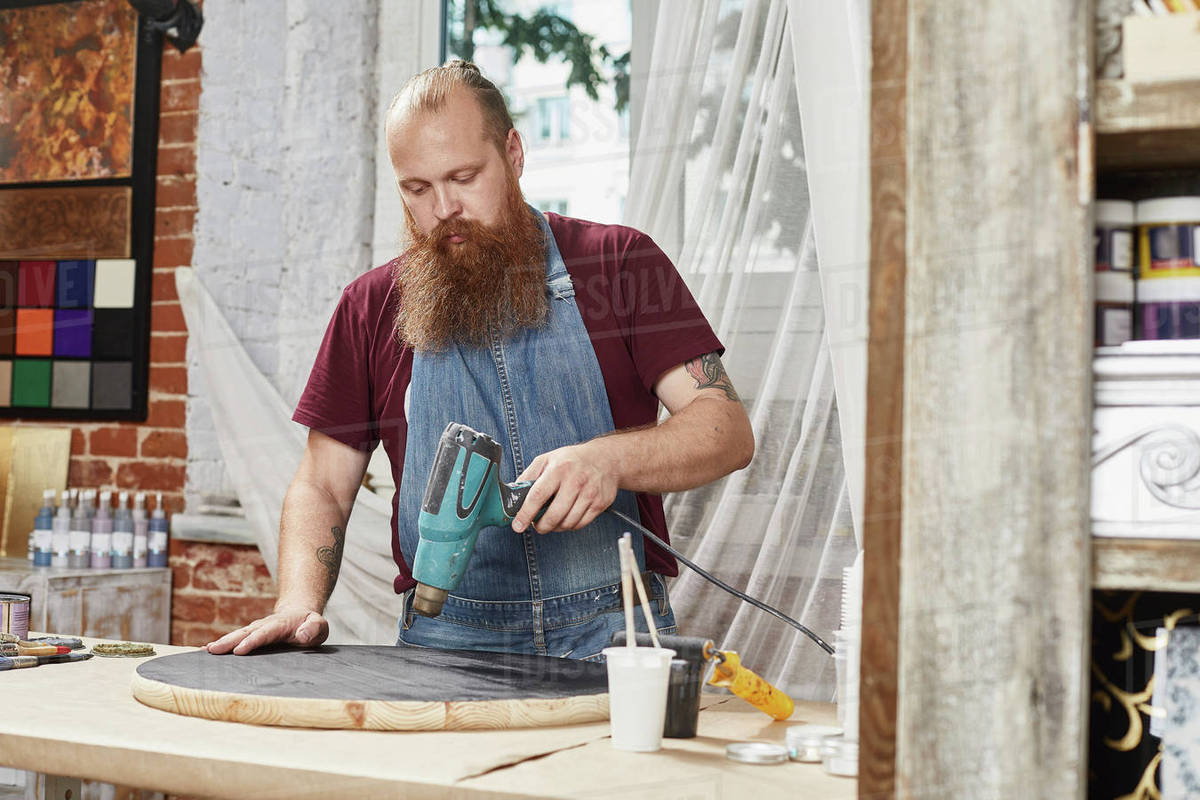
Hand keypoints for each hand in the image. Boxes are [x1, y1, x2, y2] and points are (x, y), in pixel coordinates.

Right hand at [205, 606, 328, 654]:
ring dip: (222, 643)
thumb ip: (314, 629)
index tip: (239, 650)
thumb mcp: (319, 626)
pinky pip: (235, 640)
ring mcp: (255, 630)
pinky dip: (222, 645)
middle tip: (213, 650)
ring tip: (206, 651)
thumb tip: (303, 635)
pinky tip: (206, 652)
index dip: (252, 641)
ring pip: (237, 636)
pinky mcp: (250, 636)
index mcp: (281, 625)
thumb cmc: (310, 625)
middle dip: (229, 641)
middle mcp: (264, 626)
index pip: (265, 633)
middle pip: (245, 633)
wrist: (300, 615)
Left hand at [511, 441, 618, 533]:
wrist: (605, 459)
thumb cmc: (572, 459)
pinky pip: (579, 524)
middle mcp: (575, 481)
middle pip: (554, 515)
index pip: (538, 496)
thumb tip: (513, 493)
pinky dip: (569, 525)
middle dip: (541, 526)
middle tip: (537, 525)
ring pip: (567, 523)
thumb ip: (528, 476)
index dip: (525, 514)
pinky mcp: (599, 504)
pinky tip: (566, 517)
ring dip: (555, 527)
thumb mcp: (547, 459)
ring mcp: (589, 494)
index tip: (518, 525)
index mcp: (559, 469)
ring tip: (552, 519)